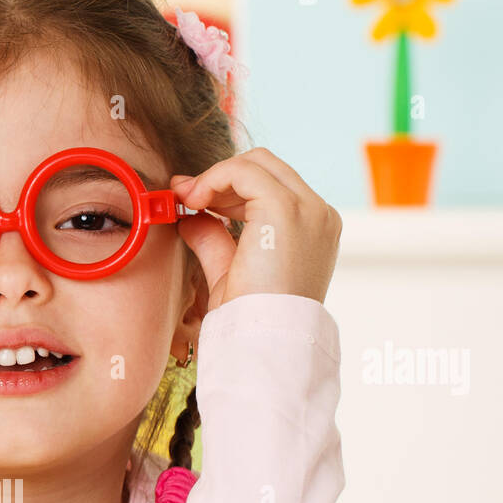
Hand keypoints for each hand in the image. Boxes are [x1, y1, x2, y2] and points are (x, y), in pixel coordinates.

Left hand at [170, 147, 341, 311]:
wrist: (264, 339)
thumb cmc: (251, 319)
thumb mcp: (231, 273)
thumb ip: (216, 241)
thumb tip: (191, 218)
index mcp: (314, 230)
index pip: (272, 188)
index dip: (229, 188)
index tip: (193, 200)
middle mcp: (318, 214)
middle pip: (267, 167)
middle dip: (221, 176)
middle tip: (184, 195)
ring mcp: (308, 209)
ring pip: (257, 162)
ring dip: (215, 176)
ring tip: (185, 199)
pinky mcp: (286, 208)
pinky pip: (244, 171)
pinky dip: (214, 178)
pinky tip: (194, 200)